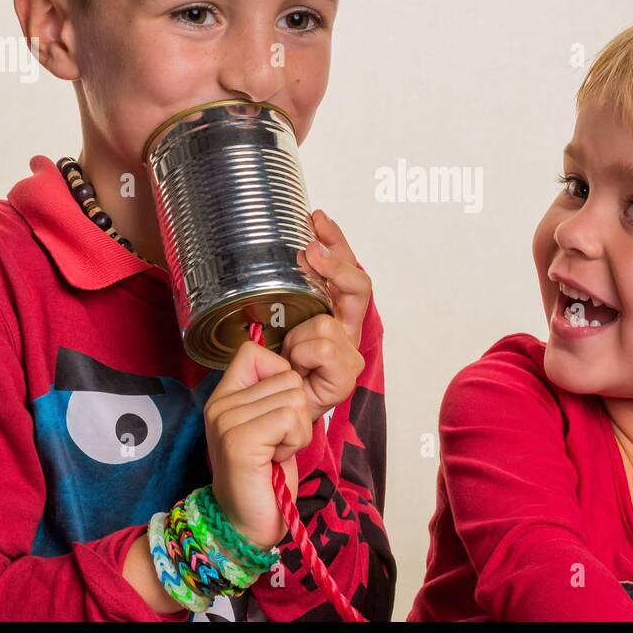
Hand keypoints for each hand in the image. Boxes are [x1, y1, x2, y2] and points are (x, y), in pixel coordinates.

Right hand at [203, 340, 312, 549]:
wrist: (247, 525)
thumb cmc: (265, 477)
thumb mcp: (268, 427)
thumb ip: (272, 395)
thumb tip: (295, 366)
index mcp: (224, 396)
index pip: (254, 352)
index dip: (280, 375)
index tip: (277, 412)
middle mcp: (220, 404)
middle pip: (287, 376)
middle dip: (296, 412)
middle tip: (276, 443)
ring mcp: (226, 420)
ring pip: (293, 396)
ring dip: (297, 430)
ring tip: (275, 453)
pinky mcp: (239, 440)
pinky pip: (290, 418)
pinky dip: (295, 441)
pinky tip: (276, 460)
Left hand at [285, 209, 369, 421]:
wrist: (274, 415)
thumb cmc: (273, 372)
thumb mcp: (273, 323)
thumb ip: (281, 295)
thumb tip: (273, 256)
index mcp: (335, 312)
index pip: (346, 268)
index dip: (336, 241)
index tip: (315, 218)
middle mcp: (348, 328)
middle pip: (359, 285)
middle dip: (335, 264)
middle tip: (310, 251)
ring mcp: (349, 352)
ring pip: (328, 322)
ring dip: (300, 336)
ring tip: (289, 355)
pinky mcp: (347, 375)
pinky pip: (323, 348)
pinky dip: (303, 356)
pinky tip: (296, 368)